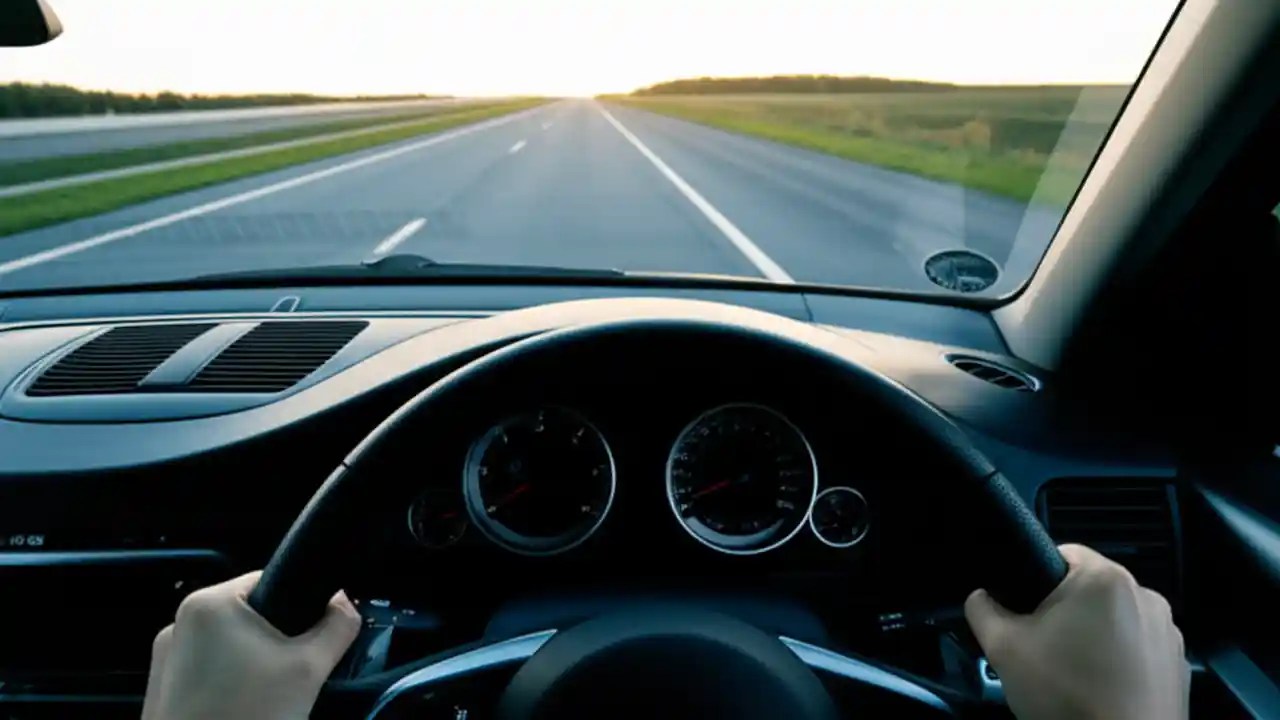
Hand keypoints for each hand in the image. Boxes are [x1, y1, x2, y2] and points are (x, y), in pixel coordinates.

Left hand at [142, 571, 360, 719]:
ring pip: (229, 647)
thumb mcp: (308, 669)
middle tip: (292, 675)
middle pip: (249, 617)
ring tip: (267, 697)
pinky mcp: (161, 689)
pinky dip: (229, 684)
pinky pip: (208, 671)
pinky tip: (242, 709)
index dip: (300, 608)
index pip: (270, 582)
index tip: (311, 642)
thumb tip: (345, 603)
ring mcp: (164, 658)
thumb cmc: (250, 714)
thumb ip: (337, 626)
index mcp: (208, 603)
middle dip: (275, 642)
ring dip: (253, 664)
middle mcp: (178, 622)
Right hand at [964, 544, 1188, 719]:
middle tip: (1044, 650)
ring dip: (1095, 637)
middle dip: (1066, 614)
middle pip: (1090, 591)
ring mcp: (1169, 633)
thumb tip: (980, 597)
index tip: (1027, 615)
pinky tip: (1102, 690)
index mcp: (1104, 579)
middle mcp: (1146, 596)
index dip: (1037, 582)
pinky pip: (1140, 650)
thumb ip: (983, 610)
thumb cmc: (1066, 695)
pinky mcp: (1179, 666)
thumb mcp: (1004, 649)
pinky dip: (1121, 662)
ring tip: (1075, 675)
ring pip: (1116, 621)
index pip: (1062, 554)